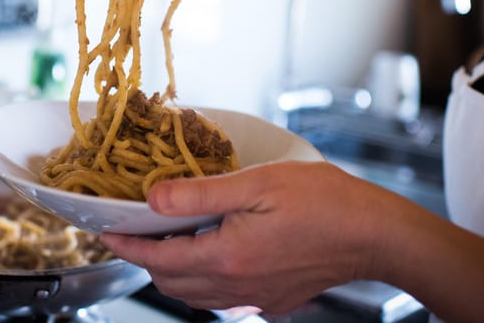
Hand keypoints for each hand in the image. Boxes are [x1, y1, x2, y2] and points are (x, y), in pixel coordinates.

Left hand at [100, 160, 400, 313]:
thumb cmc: (325, 202)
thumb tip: (153, 199)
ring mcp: (257, 298)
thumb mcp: (256, 184)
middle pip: (172, 282)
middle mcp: (237, 286)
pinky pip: (225, 298)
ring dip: (174, 270)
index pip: (158, 259)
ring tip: (169, 239)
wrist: (375, 234)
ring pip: (196, 295)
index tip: (108, 234)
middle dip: (147, 259)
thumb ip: (199, 195)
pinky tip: (214, 252)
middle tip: (136, 231)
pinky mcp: (274, 299)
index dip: (128, 246)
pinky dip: (204, 279)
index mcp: (226, 258)